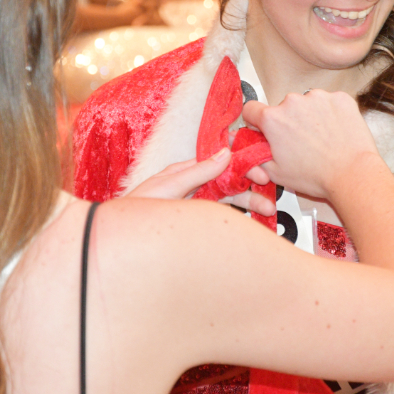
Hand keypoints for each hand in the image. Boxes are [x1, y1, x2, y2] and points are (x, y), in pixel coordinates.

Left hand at [123, 149, 274, 214]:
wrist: (126, 240)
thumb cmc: (138, 210)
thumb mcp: (169, 186)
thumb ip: (197, 171)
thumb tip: (224, 153)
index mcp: (187, 170)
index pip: (221, 158)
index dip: (241, 160)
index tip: (258, 166)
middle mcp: (195, 184)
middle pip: (230, 180)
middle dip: (251, 184)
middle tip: (268, 190)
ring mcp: (198, 203)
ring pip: (231, 199)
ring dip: (250, 202)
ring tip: (267, 209)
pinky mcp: (200, 220)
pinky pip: (225, 214)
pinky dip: (240, 215)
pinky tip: (252, 219)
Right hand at [241, 90, 381, 199]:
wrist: (352, 174)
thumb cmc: (317, 176)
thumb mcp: (274, 172)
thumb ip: (256, 153)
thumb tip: (251, 144)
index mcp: (273, 119)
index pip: (251, 109)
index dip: (256, 121)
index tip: (263, 127)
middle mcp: (293, 102)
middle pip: (283, 107)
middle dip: (288, 121)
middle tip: (301, 142)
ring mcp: (318, 97)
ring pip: (307, 103)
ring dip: (310, 116)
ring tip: (321, 139)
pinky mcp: (340, 98)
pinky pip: (329, 102)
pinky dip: (331, 113)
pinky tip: (334, 132)